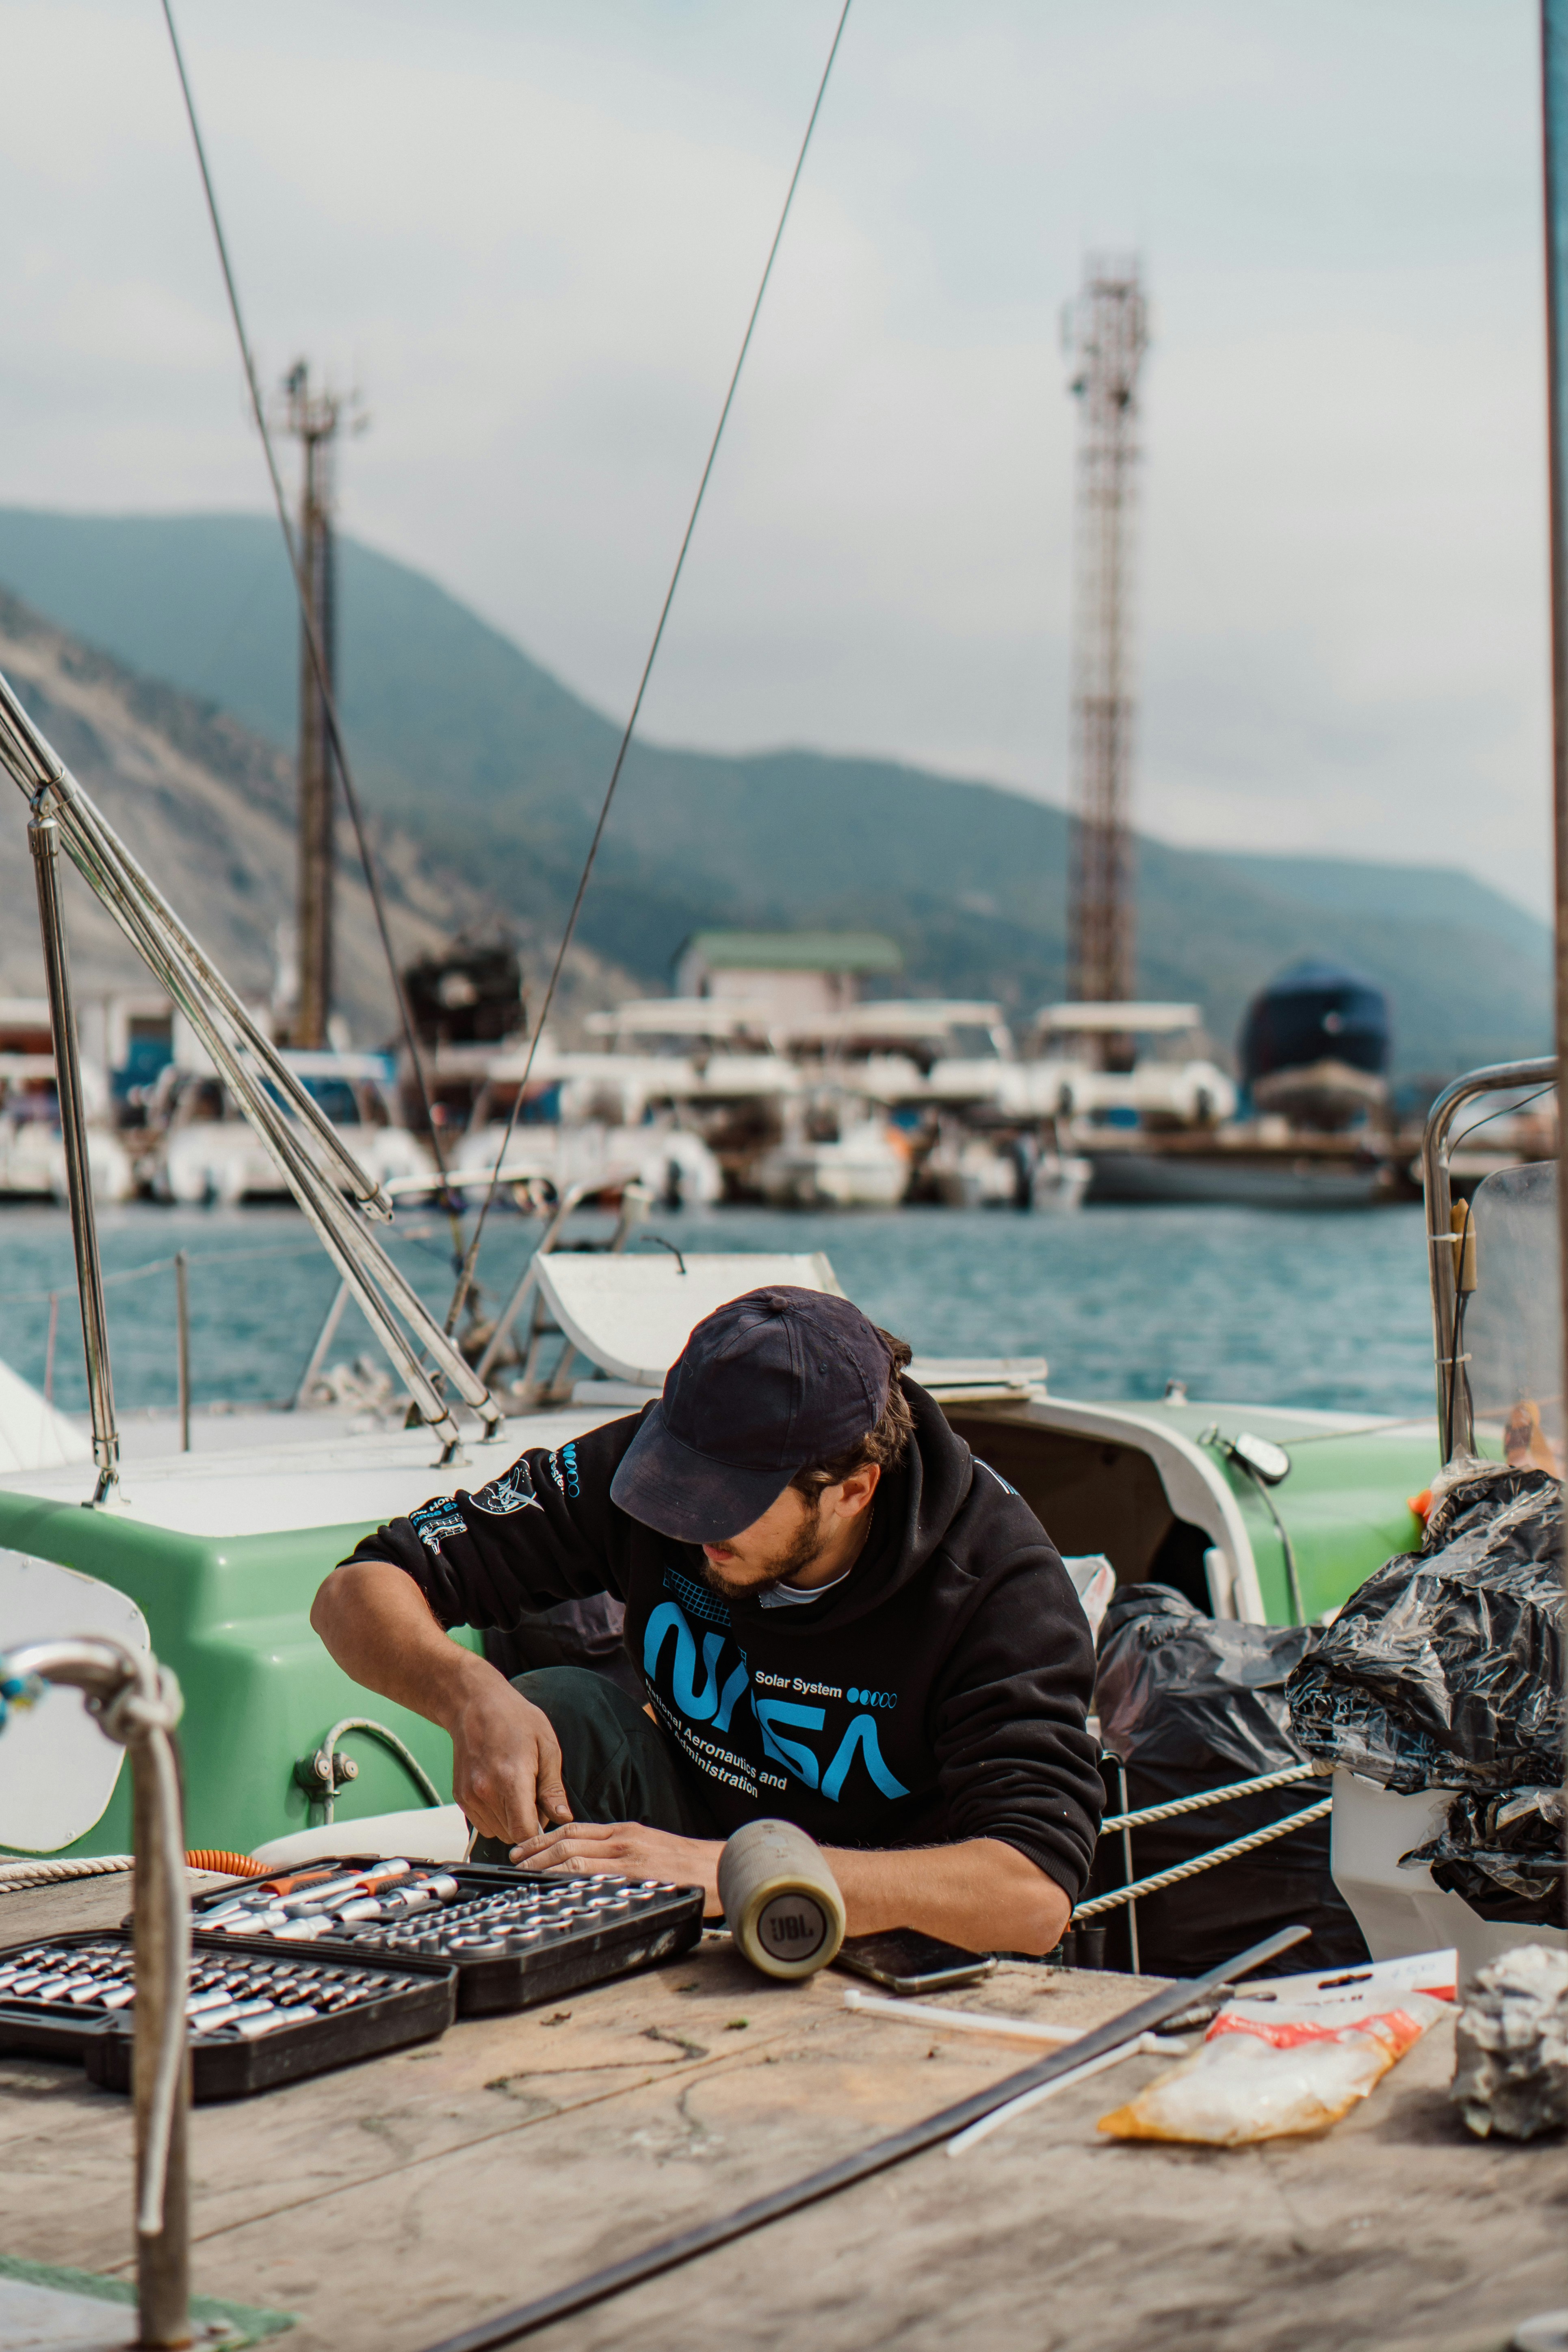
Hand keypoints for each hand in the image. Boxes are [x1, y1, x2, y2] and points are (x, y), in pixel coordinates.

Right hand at [447, 1670, 572, 1845]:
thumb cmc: (515, 1720)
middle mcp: (485, 1792)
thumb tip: (563, 1818)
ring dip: (510, 1821)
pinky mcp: (461, 1797)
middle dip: (528, 1824)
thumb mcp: (547, 1748)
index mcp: (511, 1779)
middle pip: (512, 1836)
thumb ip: (553, 1789)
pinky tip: (501, 1791)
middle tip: (534, 1796)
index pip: (524, 1833)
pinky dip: (495, 1816)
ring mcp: (470, 1796)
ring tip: (517, 1791)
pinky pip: (482, 1823)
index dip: (540, 1832)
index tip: (546, 1816)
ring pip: (496, 1832)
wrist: (475, 1704)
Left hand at [509, 1820, 723, 1914]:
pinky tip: (552, 1887)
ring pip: (574, 1856)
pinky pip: (593, 1875)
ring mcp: (627, 1858)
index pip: (575, 1829)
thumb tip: (592, 1862)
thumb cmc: (688, 1865)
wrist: (721, 1869)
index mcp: (626, 1831)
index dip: (544, 1836)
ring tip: (524, 1873)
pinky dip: (567, 1879)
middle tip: (514, 1860)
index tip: (525, 1846)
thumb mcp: (651, 1847)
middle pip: (567, 1840)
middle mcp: (623, 1839)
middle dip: (535, 1850)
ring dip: (543, 1865)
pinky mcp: (635, 1877)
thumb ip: (622, 1851)